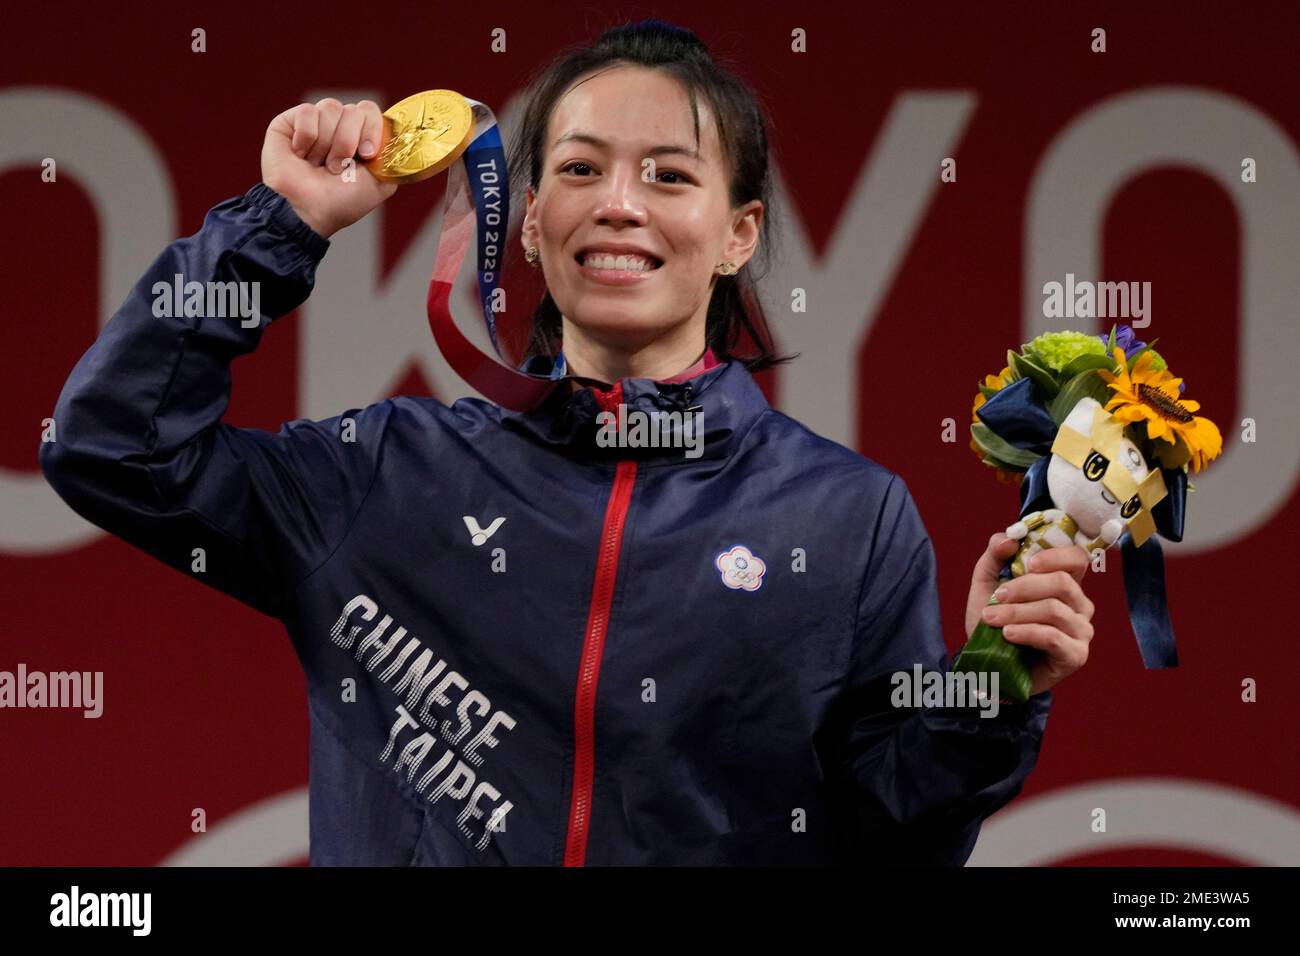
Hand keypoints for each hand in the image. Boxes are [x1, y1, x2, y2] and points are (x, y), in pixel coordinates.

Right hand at [260, 98, 397, 237]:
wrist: (308, 211)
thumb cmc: (341, 202)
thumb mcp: (380, 182)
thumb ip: (393, 156)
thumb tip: (398, 133)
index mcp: (360, 137)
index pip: (370, 111)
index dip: (372, 129)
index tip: (367, 154)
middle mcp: (338, 126)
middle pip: (353, 109)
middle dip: (348, 142)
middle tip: (337, 167)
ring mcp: (314, 122)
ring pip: (330, 107)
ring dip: (327, 144)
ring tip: (318, 165)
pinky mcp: (289, 122)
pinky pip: (307, 112)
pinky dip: (306, 138)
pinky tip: (301, 155)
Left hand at [965, 533, 1095, 696]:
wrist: (988, 663)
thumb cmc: (995, 621)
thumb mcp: (987, 583)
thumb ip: (995, 555)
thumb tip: (1009, 539)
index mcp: (1065, 583)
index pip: (1077, 559)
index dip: (1056, 556)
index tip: (1028, 562)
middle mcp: (1080, 605)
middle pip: (1062, 583)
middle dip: (1023, 587)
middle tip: (997, 597)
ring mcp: (1081, 631)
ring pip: (1053, 610)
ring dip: (1016, 612)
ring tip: (991, 618)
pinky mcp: (1075, 655)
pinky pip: (1053, 637)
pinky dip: (1026, 632)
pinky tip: (1007, 634)